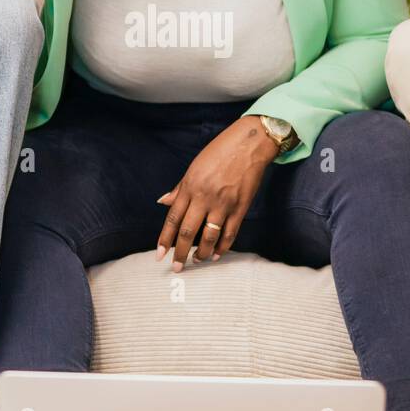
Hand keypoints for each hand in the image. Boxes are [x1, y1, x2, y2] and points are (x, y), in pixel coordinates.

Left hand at [155, 116, 278, 269]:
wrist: (249, 144)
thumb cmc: (220, 152)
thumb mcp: (194, 167)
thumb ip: (179, 188)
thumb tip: (163, 202)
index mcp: (190, 186)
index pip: (173, 218)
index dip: (165, 239)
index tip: (159, 254)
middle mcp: (204, 197)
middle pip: (188, 231)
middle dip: (181, 252)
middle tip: (177, 266)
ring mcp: (223, 203)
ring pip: (209, 236)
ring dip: (202, 253)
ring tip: (197, 260)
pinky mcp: (240, 207)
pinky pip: (230, 233)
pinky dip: (223, 246)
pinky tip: (217, 254)